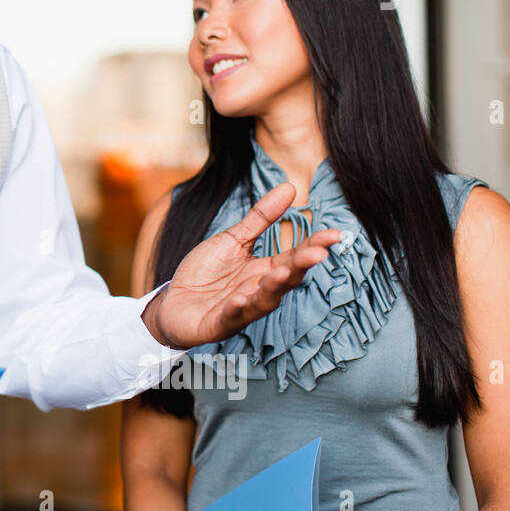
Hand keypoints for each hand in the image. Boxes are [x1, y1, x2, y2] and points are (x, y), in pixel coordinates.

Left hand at [144, 182, 341, 348]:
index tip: (336, 234)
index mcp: (266, 269)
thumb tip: (290, 186)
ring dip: (273, 288)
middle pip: (286, 278)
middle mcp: (259, 290)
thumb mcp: (234, 240)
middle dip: (301, 266)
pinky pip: (231, 317)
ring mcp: (242, 308)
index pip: (295, 256)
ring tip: (280, 273)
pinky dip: (236, 309)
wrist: (173, 303)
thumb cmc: (206, 273)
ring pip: (264, 300)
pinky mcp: (220, 323)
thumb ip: (261, 218)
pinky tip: (239, 300)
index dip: (315, 246)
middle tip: (318, 253)